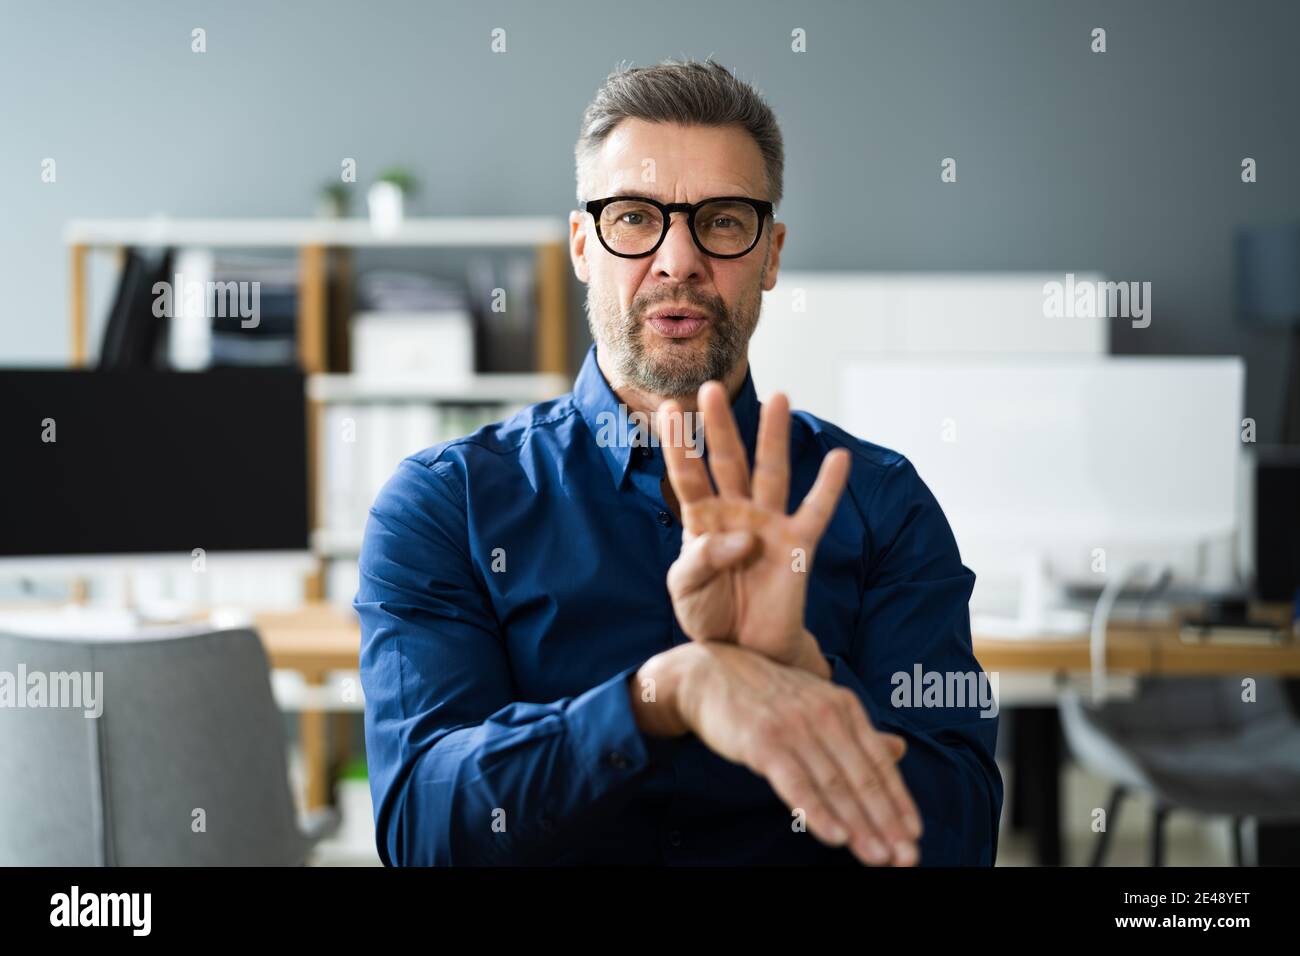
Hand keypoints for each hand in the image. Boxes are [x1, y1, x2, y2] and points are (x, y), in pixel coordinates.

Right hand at [636, 641, 922, 865]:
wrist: (707, 674)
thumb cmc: (764, 695)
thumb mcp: (816, 704)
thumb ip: (856, 732)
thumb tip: (900, 749)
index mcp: (842, 706)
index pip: (878, 761)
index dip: (898, 800)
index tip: (914, 834)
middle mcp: (823, 714)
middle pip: (861, 777)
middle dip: (885, 822)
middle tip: (905, 859)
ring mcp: (794, 726)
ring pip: (834, 785)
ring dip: (859, 825)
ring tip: (878, 857)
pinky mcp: (764, 741)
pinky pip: (796, 783)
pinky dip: (817, 811)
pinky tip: (834, 836)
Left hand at [658, 383, 849, 670]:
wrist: (743, 652)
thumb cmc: (709, 616)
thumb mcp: (685, 591)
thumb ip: (700, 561)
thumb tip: (743, 537)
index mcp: (701, 521)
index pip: (687, 476)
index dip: (678, 444)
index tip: (667, 408)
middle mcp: (735, 514)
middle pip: (727, 461)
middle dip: (718, 426)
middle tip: (710, 388)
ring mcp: (768, 525)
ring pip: (771, 472)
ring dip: (774, 437)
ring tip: (780, 398)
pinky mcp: (797, 546)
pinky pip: (817, 511)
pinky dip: (829, 486)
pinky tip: (840, 458)